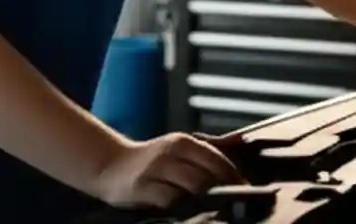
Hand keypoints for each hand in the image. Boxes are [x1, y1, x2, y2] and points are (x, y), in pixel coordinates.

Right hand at [93, 132, 244, 209]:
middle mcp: (169, 152)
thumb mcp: (177, 149)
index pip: (216, 159)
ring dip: (206, 202)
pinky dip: (183, 208)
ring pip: (191, 188)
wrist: (110, 165)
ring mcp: (155, 170)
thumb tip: (238, 156)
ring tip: (214, 210)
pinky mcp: (142, 188)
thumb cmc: (151, 162)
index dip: (233, 177)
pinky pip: (170, 201)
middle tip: (231, 205)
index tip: (244, 191)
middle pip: (206, 176)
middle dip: (222, 193)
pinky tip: (187, 213)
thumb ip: (204, 154)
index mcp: (182, 142)